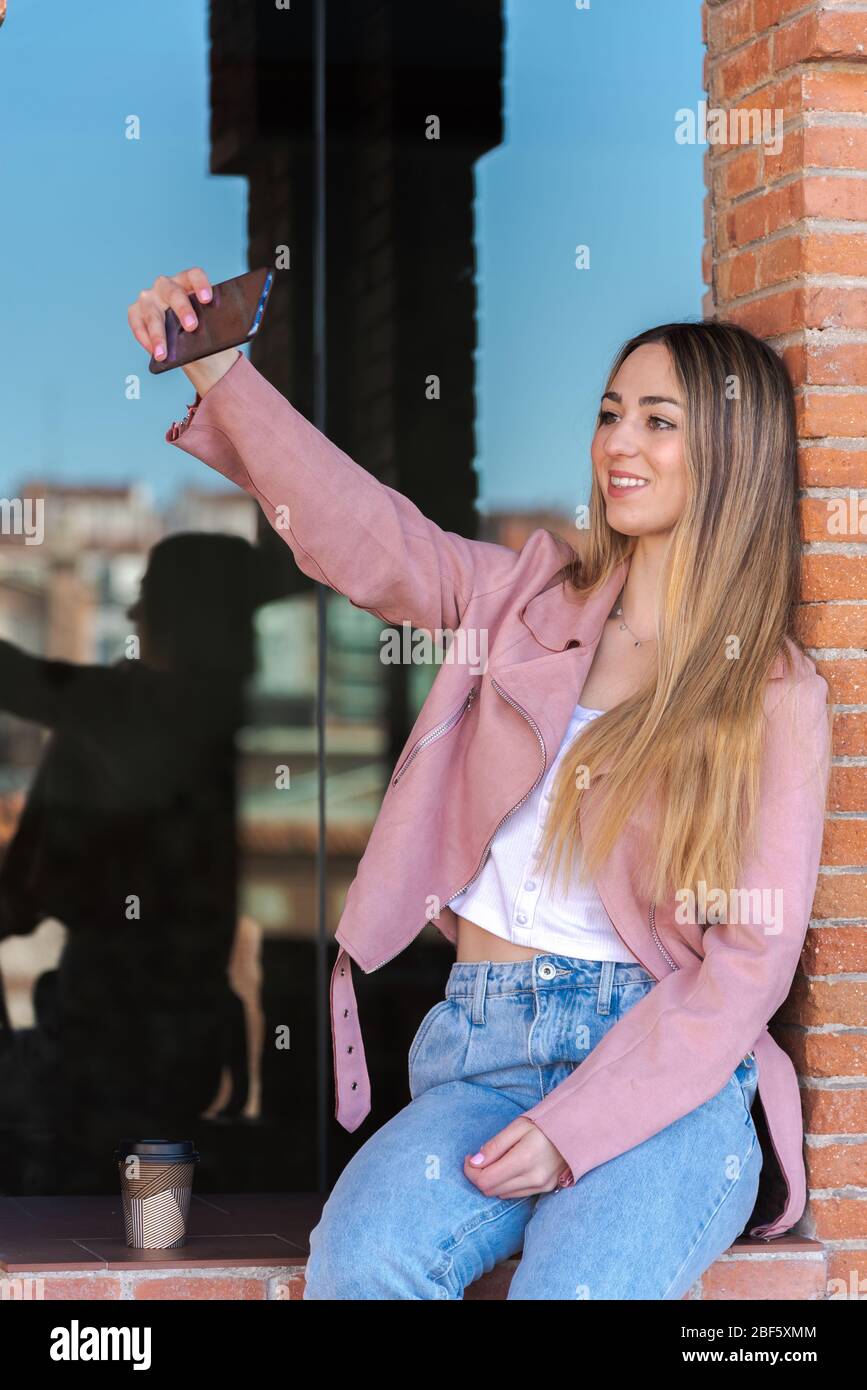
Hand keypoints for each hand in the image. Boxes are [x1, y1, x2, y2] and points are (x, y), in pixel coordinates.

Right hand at [127, 268, 238, 394]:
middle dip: (182, 310)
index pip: (194, 275)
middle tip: (192, 327)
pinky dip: (145, 340)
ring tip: (163, 354)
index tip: (208, 299)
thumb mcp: (210, 325)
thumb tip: (218, 334)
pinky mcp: (136, 312)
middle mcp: (166, 286)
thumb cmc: (202, 330)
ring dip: (158, 335)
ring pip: (153, 313)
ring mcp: (149, 298)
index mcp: (187, 282)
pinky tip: (154, 353)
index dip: (201, 284)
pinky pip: (138, 325)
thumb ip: (212, 323)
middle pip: (173, 293)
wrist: (192, 346)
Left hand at [463, 1116, 573, 1199]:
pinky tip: (508, 1169)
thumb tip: (474, 1162)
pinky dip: (505, 1184)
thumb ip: (495, 1145)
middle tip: (477, 1160)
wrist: (577, 1129)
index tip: (469, 1158)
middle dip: (479, 1176)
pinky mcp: (546, 1189)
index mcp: (523, 1159)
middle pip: (491, 1190)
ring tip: (494, 1162)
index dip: (471, 1172)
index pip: (486, 1180)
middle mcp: (533, 1178)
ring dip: (492, 1181)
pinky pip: (516, 1193)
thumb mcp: (517, 1126)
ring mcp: (541, 1186)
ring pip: (502, 1194)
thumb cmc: (545, 1123)